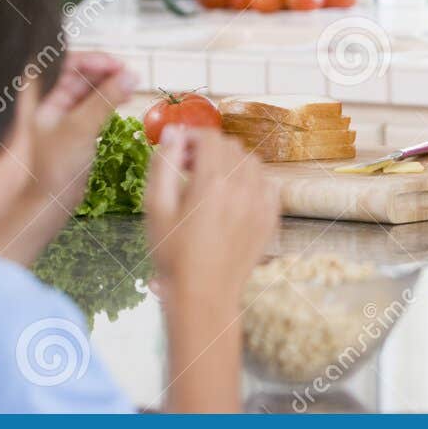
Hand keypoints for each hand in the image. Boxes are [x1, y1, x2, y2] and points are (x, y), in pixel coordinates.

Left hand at [28, 50, 136, 209]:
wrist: (50, 200)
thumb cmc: (55, 167)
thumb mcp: (82, 128)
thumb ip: (106, 99)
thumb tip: (130, 75)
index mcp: (39, 95)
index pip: (66, 63)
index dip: (93, 60)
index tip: (118, 65)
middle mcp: (47, 99)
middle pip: (79, 72)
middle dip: (105, 71)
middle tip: (129, 74)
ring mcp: (60, 112)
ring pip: (88, 87)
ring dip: (110, 84)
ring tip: (131, 84)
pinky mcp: (73, 124)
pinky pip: (92, 102)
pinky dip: (108, 98)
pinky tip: (124, 97)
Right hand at [145, 126, 279, 313]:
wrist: (203, 296)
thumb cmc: (173, 254)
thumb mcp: (156, 208)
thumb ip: (164, 164)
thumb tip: (173, 132)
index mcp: (213, 182)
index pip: (209, 137)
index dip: (191, 138)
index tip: (179, 152)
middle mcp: (243, 187)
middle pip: (230, 146)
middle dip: (209, 149)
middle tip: (189, 168)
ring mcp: (262, 203)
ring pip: (251, 162)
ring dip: (231, 163)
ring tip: (210, 183)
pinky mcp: (271, 218)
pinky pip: (267, 184)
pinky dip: (251, 182)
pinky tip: (233, 198)